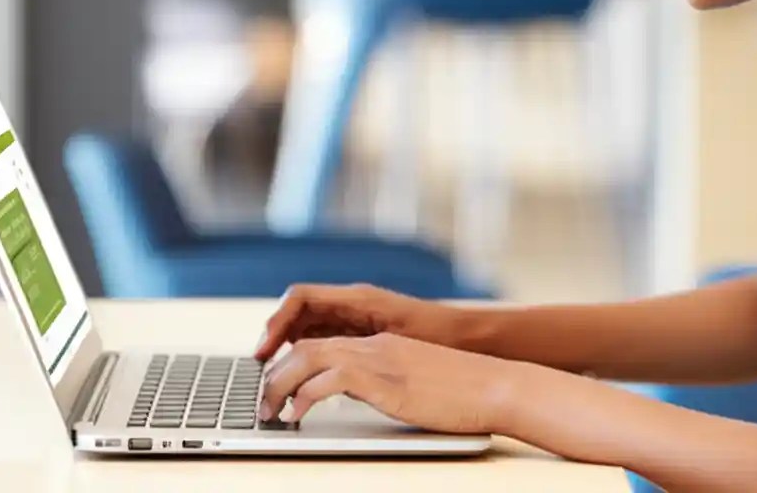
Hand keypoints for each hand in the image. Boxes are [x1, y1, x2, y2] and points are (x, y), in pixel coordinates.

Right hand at [254, 283, 461, 361]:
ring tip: (276, 372)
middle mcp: (352, 303)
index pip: (301, 298)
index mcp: (357, 298)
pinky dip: (308, 351)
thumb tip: (318, 357)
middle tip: (261, 365)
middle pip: (299, 312)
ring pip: (309, 326)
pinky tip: (305, 372)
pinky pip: (324, 337)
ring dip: (289, 345)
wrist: (467, 337)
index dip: (277, 322)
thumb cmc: (437, 334)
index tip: (264, 348)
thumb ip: (357, 345)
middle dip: (276, 336)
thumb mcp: (394, 340)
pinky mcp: (362, 332)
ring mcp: (356, 316)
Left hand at [259, 333, 529, 434]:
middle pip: (306, 346)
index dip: (292, 362)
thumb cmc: (464, 393)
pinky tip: (297, 415)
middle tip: (261, 404)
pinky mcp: (383, 378)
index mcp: (381, 345)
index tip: (275, 386)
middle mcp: (374, 345)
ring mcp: (378, 358)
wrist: (495, 386)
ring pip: (309, 357)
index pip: (323, 342)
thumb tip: (359, 396)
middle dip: (275, 373)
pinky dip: (304, 396)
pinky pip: (328, 379)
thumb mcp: (415, 383)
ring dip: (280, 384)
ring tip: (269, 412)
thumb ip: (384, 383)